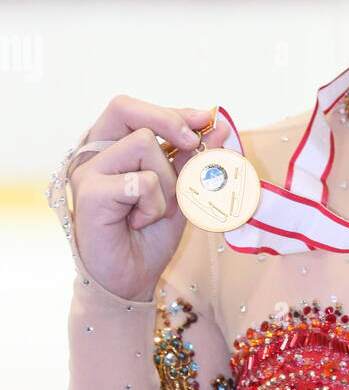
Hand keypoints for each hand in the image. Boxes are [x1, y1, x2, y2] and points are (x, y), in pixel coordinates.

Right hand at [67, 96, 230, 301]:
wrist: (131, 281)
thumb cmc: (150, 236)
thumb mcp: (180, 190)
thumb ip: (194, 158)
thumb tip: (220, 125)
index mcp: (109, 149)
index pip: (134, 111)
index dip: (172, 111)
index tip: (205, 120)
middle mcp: (93, 155)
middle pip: (124, 108)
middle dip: (167, 119)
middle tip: (193, 143)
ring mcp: (87, 172)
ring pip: (144, 143)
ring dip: (166, 180)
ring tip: (154, 210)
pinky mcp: (89, 193)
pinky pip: (142, 180)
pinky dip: (154, 204)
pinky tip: (139, 223)